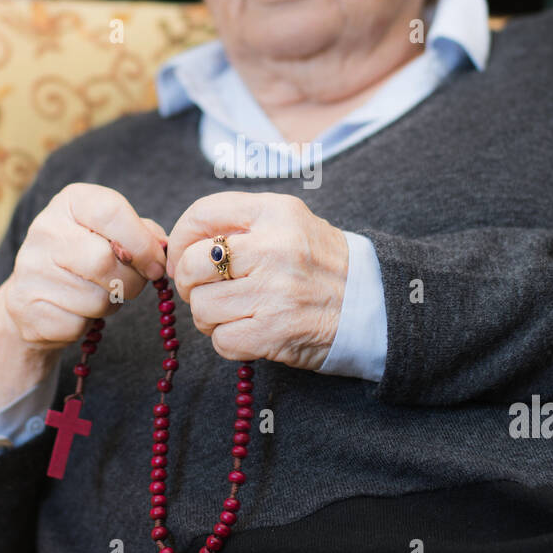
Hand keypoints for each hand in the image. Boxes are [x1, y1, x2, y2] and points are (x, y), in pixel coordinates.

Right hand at [2, 182, 167, 352]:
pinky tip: (78, 310)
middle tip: (135, 284)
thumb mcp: (115, 234)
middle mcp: (44, 229)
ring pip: (95, 297)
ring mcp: (30, 269)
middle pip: (105, 260)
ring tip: (101, 293)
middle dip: (133, 280)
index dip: (143, 243)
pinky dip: (88, 323)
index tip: (156, 265)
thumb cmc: (88, 256)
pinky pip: (77, 323)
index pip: (112, 212)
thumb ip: (144, 235)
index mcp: (70, 201)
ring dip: (112, 303)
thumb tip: (161, 250)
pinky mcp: (27, 307)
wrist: (36, 293)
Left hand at [165, 192, 348, 370]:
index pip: (202, 214)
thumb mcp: (289, 224)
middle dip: (190, 283)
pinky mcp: (275, 332)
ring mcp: (275, 292)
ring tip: (232, 312)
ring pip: (202, 306)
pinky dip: (226, 340)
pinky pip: (221, 339)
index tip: (182, 258)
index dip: (180, 239)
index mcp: (276, 212)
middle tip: (206, 289)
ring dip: (209, 316)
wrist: (373, 303)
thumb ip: (240, 225)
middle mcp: (275, 248)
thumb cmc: (320, 264)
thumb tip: (179, 250)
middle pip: (194, 264)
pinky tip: (247, 331)